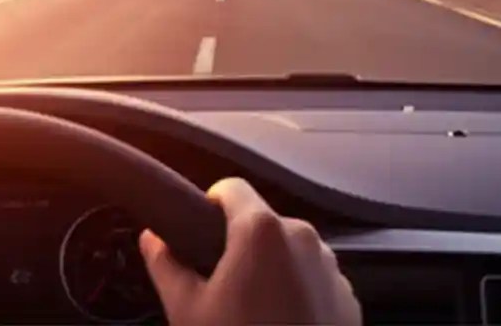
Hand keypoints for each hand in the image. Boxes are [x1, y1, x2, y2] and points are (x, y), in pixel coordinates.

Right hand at [139, 177, 360, 325]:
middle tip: (221, 287)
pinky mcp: (348, 296)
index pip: (230, 188)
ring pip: (289, 250)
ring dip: (270, 268)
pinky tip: (282, 323)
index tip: (200, 236)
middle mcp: (302, 237)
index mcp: (261, 230)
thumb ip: (165, 264)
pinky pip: (314, 278)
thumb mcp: (187, 310)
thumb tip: (151, 239)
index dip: (210, 206)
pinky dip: (297, 290)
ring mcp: (331, 267)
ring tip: (253, 311)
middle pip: (261, 222)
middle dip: (240, 245)